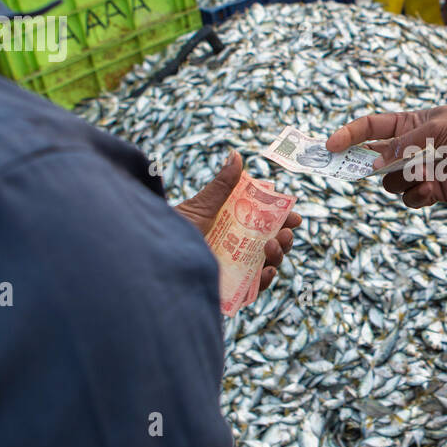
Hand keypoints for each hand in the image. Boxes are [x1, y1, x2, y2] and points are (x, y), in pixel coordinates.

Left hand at [174, 151, 301, 293]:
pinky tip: (267, 271)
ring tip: (271, 246)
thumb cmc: (173, 231)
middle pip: (271, 246)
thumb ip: (222, 185)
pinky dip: (265, 281)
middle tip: (285, 231)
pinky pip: (254, 290)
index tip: (294, 216)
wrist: (152, 256)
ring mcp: (234, 272)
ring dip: (278, 255)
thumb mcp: (201, 206)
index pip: (265, 226)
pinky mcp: (228, 291)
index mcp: (234, 230)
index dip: (283, 221)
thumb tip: (236, 155)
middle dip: (284, 238)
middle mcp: (236, 252)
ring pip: (267, 266)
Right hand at [327, 106, 446, 207]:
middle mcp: (410, 149)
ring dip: (403, 180)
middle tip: (358, 171)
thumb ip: (405, 145)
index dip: (348, 136)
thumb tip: (375, 164)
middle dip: (366, 166)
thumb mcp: (438, 129)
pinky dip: (418, 195)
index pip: (370, 128)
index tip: (329, 147)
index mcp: (408, 125)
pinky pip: (410, 199)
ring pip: (390, 183)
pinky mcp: (433, 191)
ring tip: (427, 173)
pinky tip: (434, 188)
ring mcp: (420, 171)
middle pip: (373, 161)